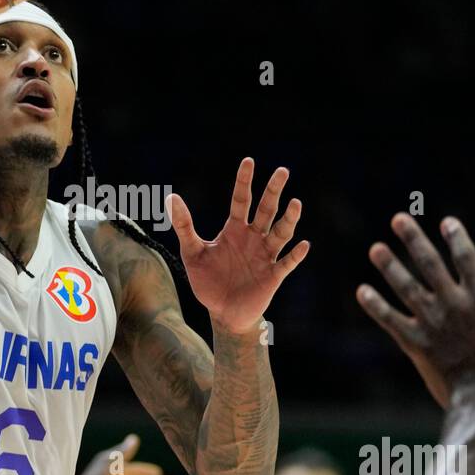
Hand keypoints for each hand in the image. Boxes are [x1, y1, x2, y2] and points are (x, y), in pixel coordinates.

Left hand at [167, 158, 310, 334]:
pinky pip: (286, 263)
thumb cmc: (208, 281)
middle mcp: (253, 238)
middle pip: (266, 210)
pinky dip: (295, 255)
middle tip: (282, 171)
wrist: (222, 313)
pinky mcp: (272, 276)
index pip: (241, 200)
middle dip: (273, 191)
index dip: (244, 181)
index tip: (249, 161)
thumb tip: (171, 198)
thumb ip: (184, 226)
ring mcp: (265, 256)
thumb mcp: (192, 252)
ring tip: (296, 203)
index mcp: (235, 230)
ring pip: (280, 233)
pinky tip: (303, 245)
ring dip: (289, 219)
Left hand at [357, 214, 474, 408]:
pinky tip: (362, 291)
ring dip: (389, 266)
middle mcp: (453, 302)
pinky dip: (375, 305)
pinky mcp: (414, 342)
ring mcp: (431, 321)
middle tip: (398, 220)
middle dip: (413, 239)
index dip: (456, 238)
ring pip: (405, 286)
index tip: (446, 222)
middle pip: (429, 263)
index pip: (466, 257)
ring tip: (376, 249)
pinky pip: (390, 319)